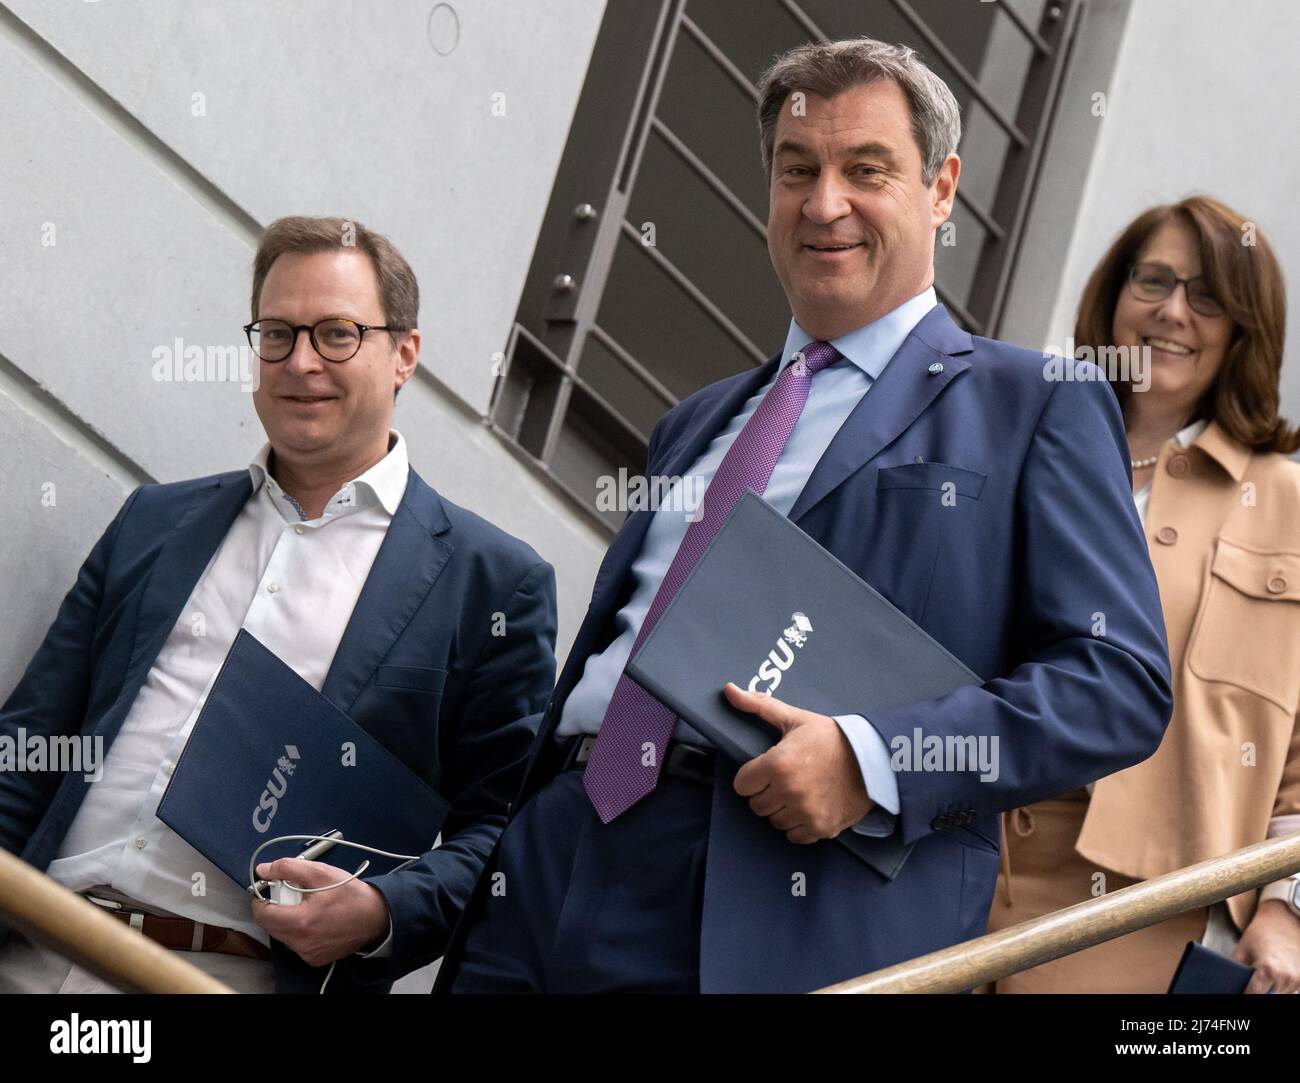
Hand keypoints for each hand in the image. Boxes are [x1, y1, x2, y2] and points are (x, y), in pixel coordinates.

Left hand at [251, 858, 390, 967]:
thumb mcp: (321, 872)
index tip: (268, 889)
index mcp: (300, 921)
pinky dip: (298, 932)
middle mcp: (301, 943)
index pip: (261, 914)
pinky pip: (295, 944)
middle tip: (291, 894)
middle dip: (275, 908)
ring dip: (286, 920)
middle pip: (269, 925)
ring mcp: (307, 953)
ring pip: (281, 935)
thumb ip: (289, 868)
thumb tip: (263, 869)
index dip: (260, 899)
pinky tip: (314, 921)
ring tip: (306, 907)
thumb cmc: (351, 894)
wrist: (376, 917)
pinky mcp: (314, 959)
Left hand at [723, 682, 873, 843]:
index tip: (765, 769)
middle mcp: (788, 791)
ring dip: (781, 809)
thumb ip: (759, 705)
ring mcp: (805, 812)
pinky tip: (809, 806)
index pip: (741, 785)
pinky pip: (794, 835)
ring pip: (774, 820)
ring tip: (798, 791)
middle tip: (784, 779)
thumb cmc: (830, 737)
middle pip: (756, 805)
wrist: (872, 758)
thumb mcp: (794, 719)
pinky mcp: (821, 828)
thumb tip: (729, 690)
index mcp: (777, 764)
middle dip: (765, 792)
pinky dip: (799, 824)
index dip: (751, 776)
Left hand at [1232, 899, 1299, 993]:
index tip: (1236, 993)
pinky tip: (1271, 983)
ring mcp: (1296, 980)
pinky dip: (1279, 989)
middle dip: (1257, 994)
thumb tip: (1229, 985)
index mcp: (1267, 970)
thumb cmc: (1259, 934)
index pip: (1253, 995)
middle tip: (1247, 988)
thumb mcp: (1241, 951)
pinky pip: (1289, 992)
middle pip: (1268, 998)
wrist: (1283, 920)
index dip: (1244, 995)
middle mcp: (1285, 977)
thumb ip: (1235, 971)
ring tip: (1259, 984)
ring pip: (1280, 997)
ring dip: (1270, 992)